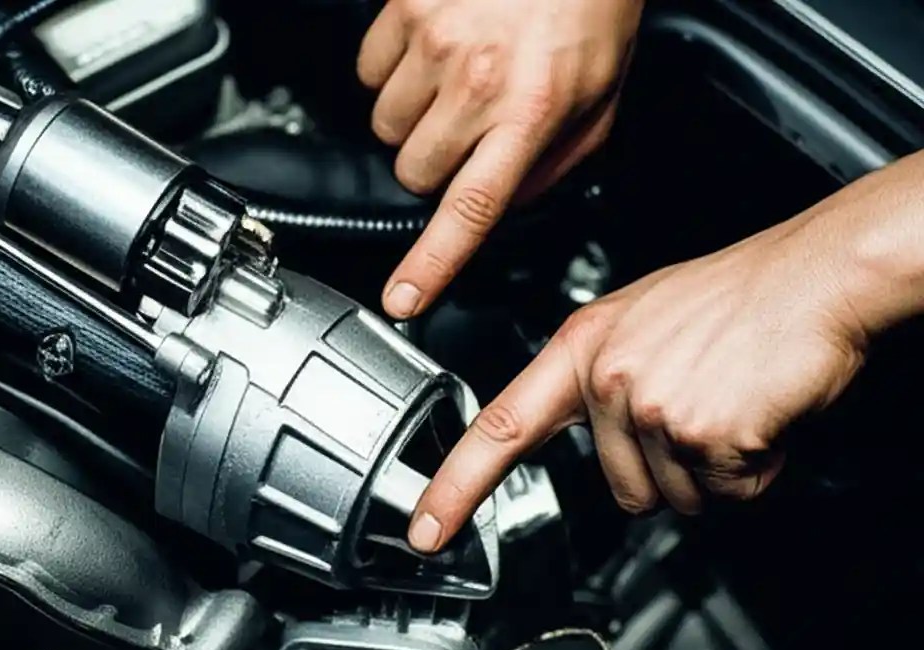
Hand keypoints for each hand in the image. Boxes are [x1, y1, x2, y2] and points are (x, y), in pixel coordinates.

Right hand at [357, 0, 643, 318]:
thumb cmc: (590, 3)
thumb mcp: (599, 95)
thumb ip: (555, 161)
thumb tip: (506, 202)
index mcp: (531, 112)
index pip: (470, 210)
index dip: (431, 264)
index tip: (403, 300)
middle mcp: (478, 81)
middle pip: (412, 171)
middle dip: (433, 161)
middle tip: (468, 124)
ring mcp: (434, 42)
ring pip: (384, 125)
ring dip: (412, 113)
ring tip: (455, 75)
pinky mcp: (404, 10)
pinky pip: (369, 70)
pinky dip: (392, 66)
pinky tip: (433, 45)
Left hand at [406, 149, 923, 552]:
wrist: (815, 274)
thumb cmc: (740, 294)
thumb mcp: (642, 319)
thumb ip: (604, 375)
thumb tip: (594, 428)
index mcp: (583, 347)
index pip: (502, 426)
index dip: (457, 486)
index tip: (427, 527)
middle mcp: (608, 379)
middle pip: (623, 489)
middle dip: (669, 470)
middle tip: (704, 407)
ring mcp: (653, 408)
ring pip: (677, 497)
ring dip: (713, 470)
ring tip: (732, 403)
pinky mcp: (704, 434)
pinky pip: (727, 492)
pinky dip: (753, 468)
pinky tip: (758, 415)